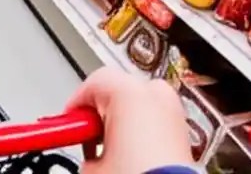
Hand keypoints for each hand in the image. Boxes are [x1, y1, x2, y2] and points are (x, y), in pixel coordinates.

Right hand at [66, 68, 192, 173]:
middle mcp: (154, 94)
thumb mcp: (91, 165)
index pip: (90, 85)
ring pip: (138, 104)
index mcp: (128, 92)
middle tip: (87, 138)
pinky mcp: (184, 130)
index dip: (74, 109)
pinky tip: (132, 156)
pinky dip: (141, 131)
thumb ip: (84, 147)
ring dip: (121, 122)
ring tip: (110, 152)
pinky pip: (155, 120)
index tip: (67, 127)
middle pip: (116, 90)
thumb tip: (90, 159)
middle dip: (99, 113)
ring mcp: (173, 110)